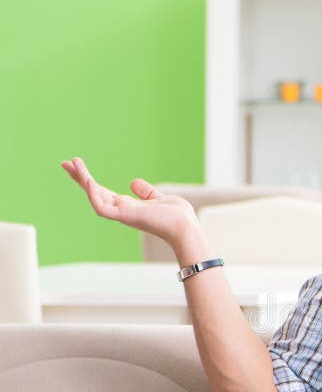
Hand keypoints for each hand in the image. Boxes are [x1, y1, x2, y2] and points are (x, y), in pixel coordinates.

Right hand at [61, 157, 199, 248]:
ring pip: (94, 197)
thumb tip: (134, 183)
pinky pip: (102, 208)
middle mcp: (122, 210)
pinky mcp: (125, 216)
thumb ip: (146, 193)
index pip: (103, 191)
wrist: (186, 228)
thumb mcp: (159, 198)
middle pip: (94, 192)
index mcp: (128, 206)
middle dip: (79, 178)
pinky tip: (88, 181)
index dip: (90, 179)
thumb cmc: (177, 217)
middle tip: (65, 163)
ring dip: (83, 181)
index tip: (77, 165)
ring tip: (73, 165)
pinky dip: (93, 195)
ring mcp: (122, 214)